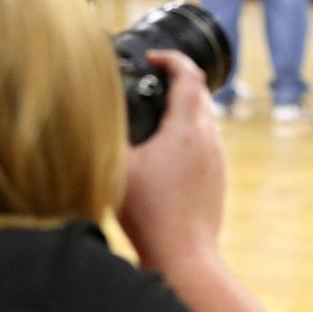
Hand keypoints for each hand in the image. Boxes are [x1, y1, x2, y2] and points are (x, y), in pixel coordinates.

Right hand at [115, 50, 225, 272]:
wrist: (183, 253)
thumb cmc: (148, 213)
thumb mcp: (118, 167)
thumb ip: (111, 134)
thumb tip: (95, 112)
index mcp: (187, 128)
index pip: (189, 75)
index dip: (172, 59)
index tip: (154, 58)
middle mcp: (208, 138)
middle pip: (199, 93)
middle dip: (177, 81)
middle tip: (150, 82)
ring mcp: (217, 158)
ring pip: (204, 119)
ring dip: (182, 109)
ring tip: (153, 116)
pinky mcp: (217, 176)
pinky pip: (205, 143)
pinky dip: (187, 135)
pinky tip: (164, 151)